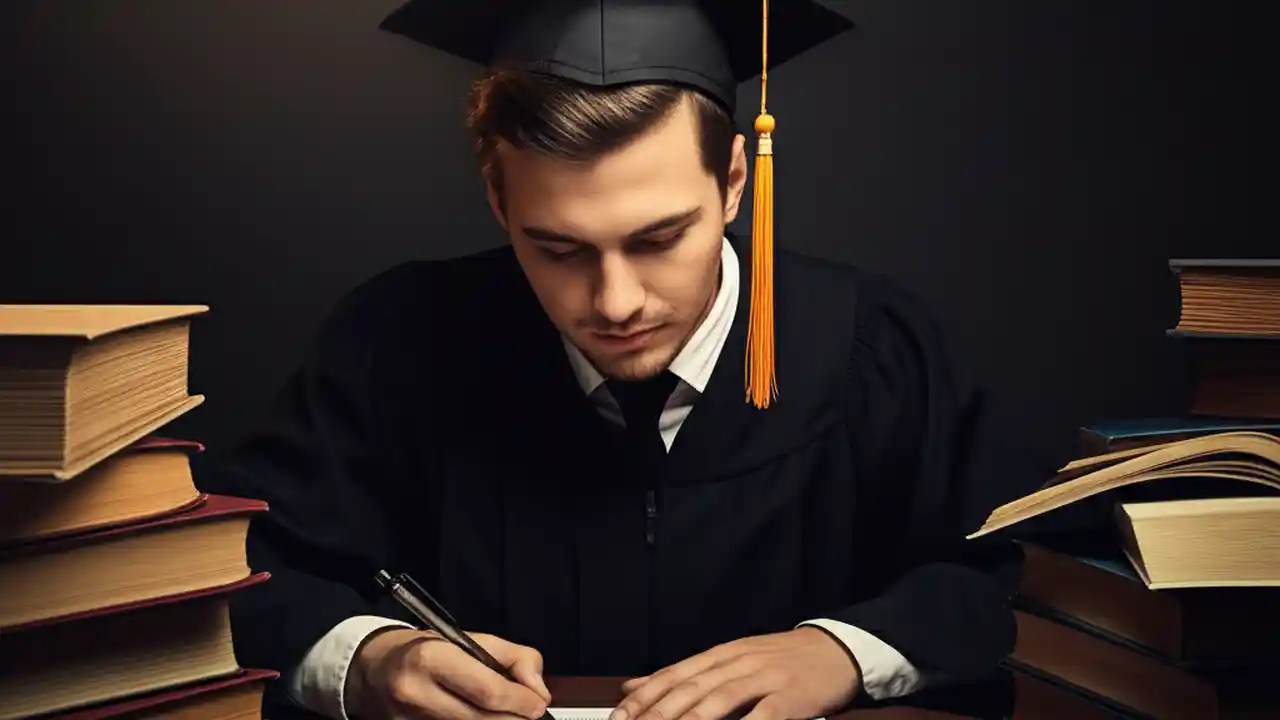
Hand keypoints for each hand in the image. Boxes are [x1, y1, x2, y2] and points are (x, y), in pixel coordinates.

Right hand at [347, 627, 552, 719]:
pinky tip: (481, 717)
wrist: (370, 669)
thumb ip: (513, 657)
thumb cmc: (424, 650)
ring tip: (505, 713)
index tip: (538, 704)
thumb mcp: (469, 639)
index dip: (521, 702)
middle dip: (513, 718)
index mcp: (433, 658)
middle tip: (528, 712)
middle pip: (482, 719)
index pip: (489, 691)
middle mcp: (417, 692)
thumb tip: (538, 689)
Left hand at [612, 627, 860, 719]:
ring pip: (720, 698)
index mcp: (719, 655)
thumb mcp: (729, 659)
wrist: (834, 649)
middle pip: (691, 688)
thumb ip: (684, 674)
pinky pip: (764, 714)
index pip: (673, 674)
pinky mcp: (790, 696)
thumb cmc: (779, 660)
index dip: (645, 696)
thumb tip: (632, 686)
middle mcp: (737, 662)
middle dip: (658, 712)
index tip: (619, 716)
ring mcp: (764, 677)